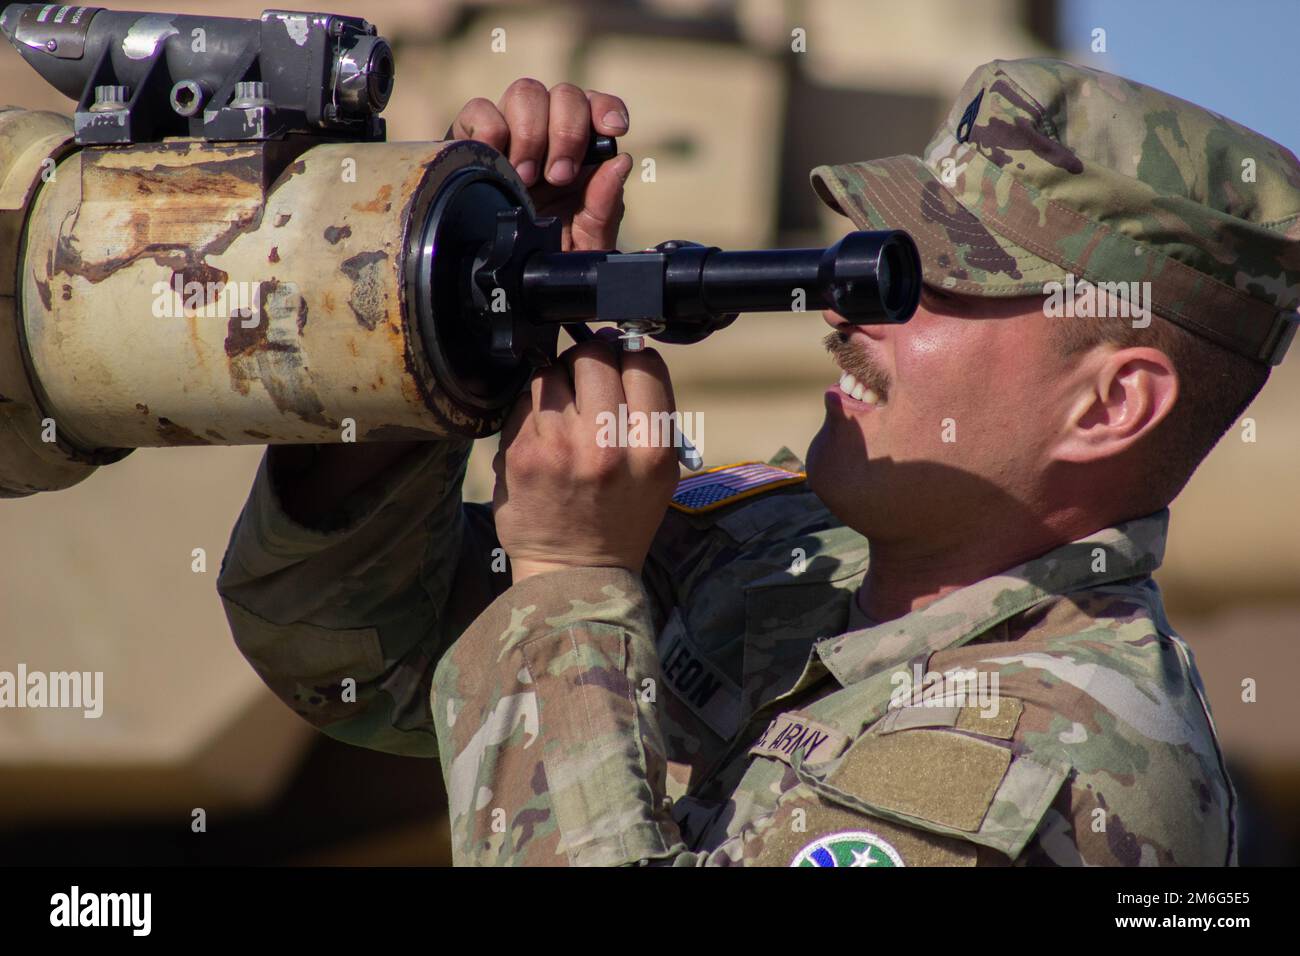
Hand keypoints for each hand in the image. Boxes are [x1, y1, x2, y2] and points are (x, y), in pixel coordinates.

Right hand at [449, 78, 631, 250]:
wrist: (502, 278)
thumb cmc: (547, 254)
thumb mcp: (585, 241)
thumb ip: (605, 206)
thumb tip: (619, 163)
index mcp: (581, 152)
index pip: (597, 106)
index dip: (605, 108)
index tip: (613, 130)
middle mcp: (547, 132)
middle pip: (564, 94)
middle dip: (567, 132)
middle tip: (558, 177)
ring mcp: (510, 131)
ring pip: (526, 92)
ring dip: (530, 133)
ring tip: (524, 178)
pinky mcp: (471, 137)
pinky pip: (480, 109)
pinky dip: (490, 130)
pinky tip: (497, 164)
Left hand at [492, 334, 679, 581]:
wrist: (575, 572)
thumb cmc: (620, 519)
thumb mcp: (659, 473)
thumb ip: (649, 414)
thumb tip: (623, 347)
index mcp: (652, 449)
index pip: (644, 363)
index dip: (630, 354)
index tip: (622, 362)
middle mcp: (608, 445)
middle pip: (594, 357)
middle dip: (589, 360)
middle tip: (586, 379)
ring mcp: (561, 447)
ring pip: (551, 373)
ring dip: (557, 383)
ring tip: (563, 411)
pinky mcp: (522, 453)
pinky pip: (524, 403)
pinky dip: (533, 411)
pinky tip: (543, 436)